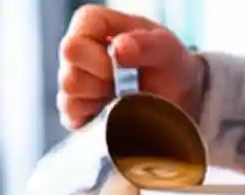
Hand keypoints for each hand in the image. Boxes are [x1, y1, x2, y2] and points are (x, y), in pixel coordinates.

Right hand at [57, 6, 204, 129]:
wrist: (176, 98)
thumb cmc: (168, 65)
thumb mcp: (168, 50)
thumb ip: (147, 44)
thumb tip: (118, 47)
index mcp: (92, 25)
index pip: (71, 45)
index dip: (97, 60)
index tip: (121, 62)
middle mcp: (76, 52)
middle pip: (68, 76)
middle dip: (101, 82)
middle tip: (122, 80)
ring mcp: (72, 81)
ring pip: (69, 99)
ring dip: (100, 100)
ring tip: (119, 93)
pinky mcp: (73, 111)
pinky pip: (72, 119)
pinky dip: (97, 117)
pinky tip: (111, 108)